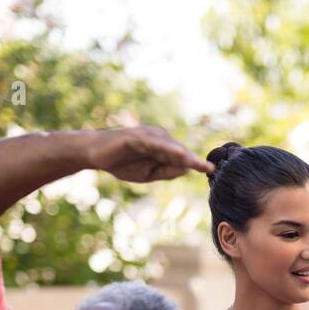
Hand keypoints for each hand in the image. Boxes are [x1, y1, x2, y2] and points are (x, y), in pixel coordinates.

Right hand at [86, 126, 213, 182]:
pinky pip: (154, 143)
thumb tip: (186, 169)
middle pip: (179, 152)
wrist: (96, 154)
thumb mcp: (149, 173)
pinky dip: (166, 148)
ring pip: (170, 147)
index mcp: (163, 147)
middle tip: (209, 169)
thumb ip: (167, 171)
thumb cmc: (123, 163)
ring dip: (185, 156)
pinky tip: (177, 153)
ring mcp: (149, 135)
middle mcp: (159, 138)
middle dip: (193, 161)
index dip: (196, 164)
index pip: (182, 158)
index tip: (212, 170)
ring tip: (199, 164)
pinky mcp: (137, 136)